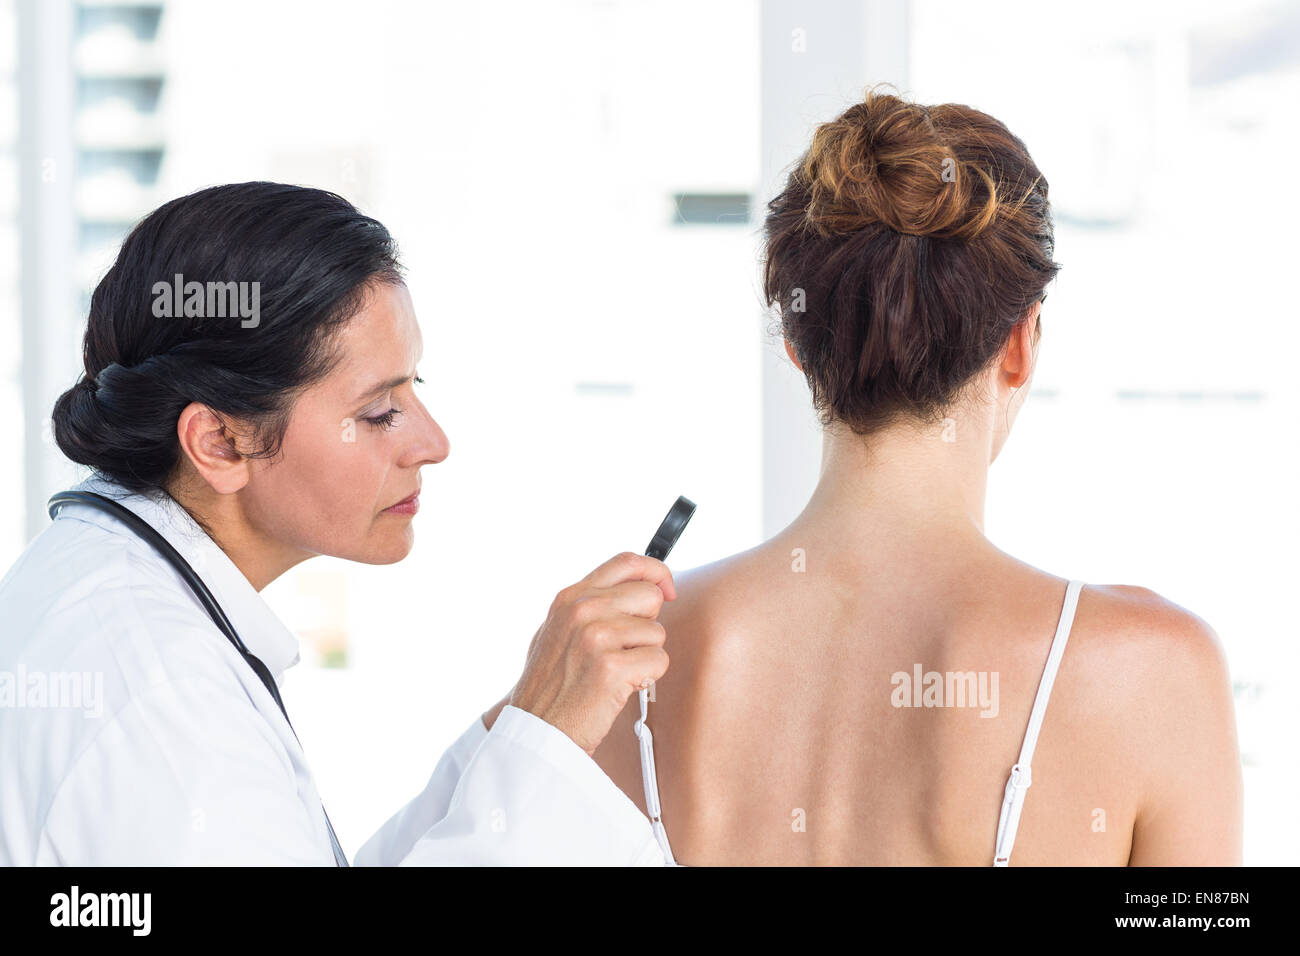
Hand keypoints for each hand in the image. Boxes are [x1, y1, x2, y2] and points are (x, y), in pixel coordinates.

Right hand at [509, 552, 674, 754]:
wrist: (536, 730)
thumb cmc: (549, 686)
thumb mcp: (556, 630)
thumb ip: (589, 605)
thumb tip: (635, 588)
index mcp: (570, 597)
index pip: (627, 563)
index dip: (656, 572)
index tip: (667, 588)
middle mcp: (583, 610)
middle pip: (650, 596)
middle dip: (647, 625)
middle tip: (625, 649)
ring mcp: (597, 637)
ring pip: (656, 632)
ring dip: (643, 656)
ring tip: (613, 673)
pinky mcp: (612, 668)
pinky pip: (658, 661)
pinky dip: (646, 678)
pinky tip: (619, 688)